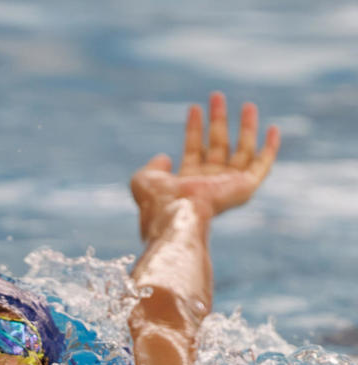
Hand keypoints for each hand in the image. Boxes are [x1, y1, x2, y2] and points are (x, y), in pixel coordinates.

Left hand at [131, 92, 279, 238]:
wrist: (176, 215)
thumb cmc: (157, 201)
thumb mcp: (144, 180)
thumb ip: (152, 167)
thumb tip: (165, 157)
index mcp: (187, 184)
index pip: (194, 151)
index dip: (193, 129)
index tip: (193, 108)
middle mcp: (209, 185)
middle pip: (218, 147)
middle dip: (218, 121)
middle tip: (216, 96)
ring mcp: (228, 187)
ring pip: (242, 153)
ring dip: (246, 128)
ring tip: (247, 105)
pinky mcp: (244, 188)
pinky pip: (261, 167)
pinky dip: (270, 149)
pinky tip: (273, 129)